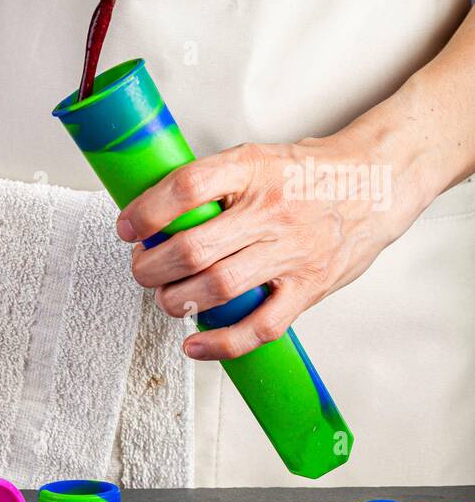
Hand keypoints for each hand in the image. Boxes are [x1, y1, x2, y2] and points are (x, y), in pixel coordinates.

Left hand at [117, 109, 429, 360]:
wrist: (374, 183)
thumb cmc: (307, 172)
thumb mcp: (257, 157)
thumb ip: (214, 182)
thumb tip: (155, 207)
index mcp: (251, 169)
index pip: (187, 187)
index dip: (147, 210)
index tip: (127, 226)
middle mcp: (270, 210)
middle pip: (194, 246)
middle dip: (152, 266)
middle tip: (140, 268)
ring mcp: (290, 251)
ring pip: (218, 288)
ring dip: (177, 300)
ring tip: (165, 298)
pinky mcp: (308, 287)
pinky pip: (260, 326)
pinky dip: (222, 343)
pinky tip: (196, 344)